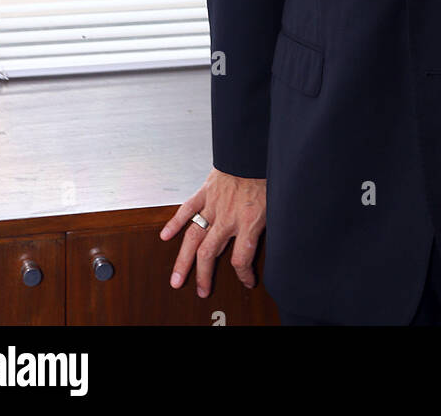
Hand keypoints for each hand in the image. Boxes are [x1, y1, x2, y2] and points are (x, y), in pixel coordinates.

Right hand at [159, 168, 266, 297]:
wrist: (254, 149)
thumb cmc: (266, 174)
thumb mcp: (274, 204)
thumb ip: (266, 225)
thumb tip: (269, 240)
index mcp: (249, 220)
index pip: (242, 258)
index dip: (244, 275)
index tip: (248, 281)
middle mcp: (228, 216)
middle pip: (209, 253)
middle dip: (204, 276)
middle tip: (201, 291)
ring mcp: (213, 205)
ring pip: (194, 237)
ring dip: (184, 260)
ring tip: (177, 278)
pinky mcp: (205, 191)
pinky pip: (187, 209)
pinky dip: (174, 223)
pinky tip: (166, 236)